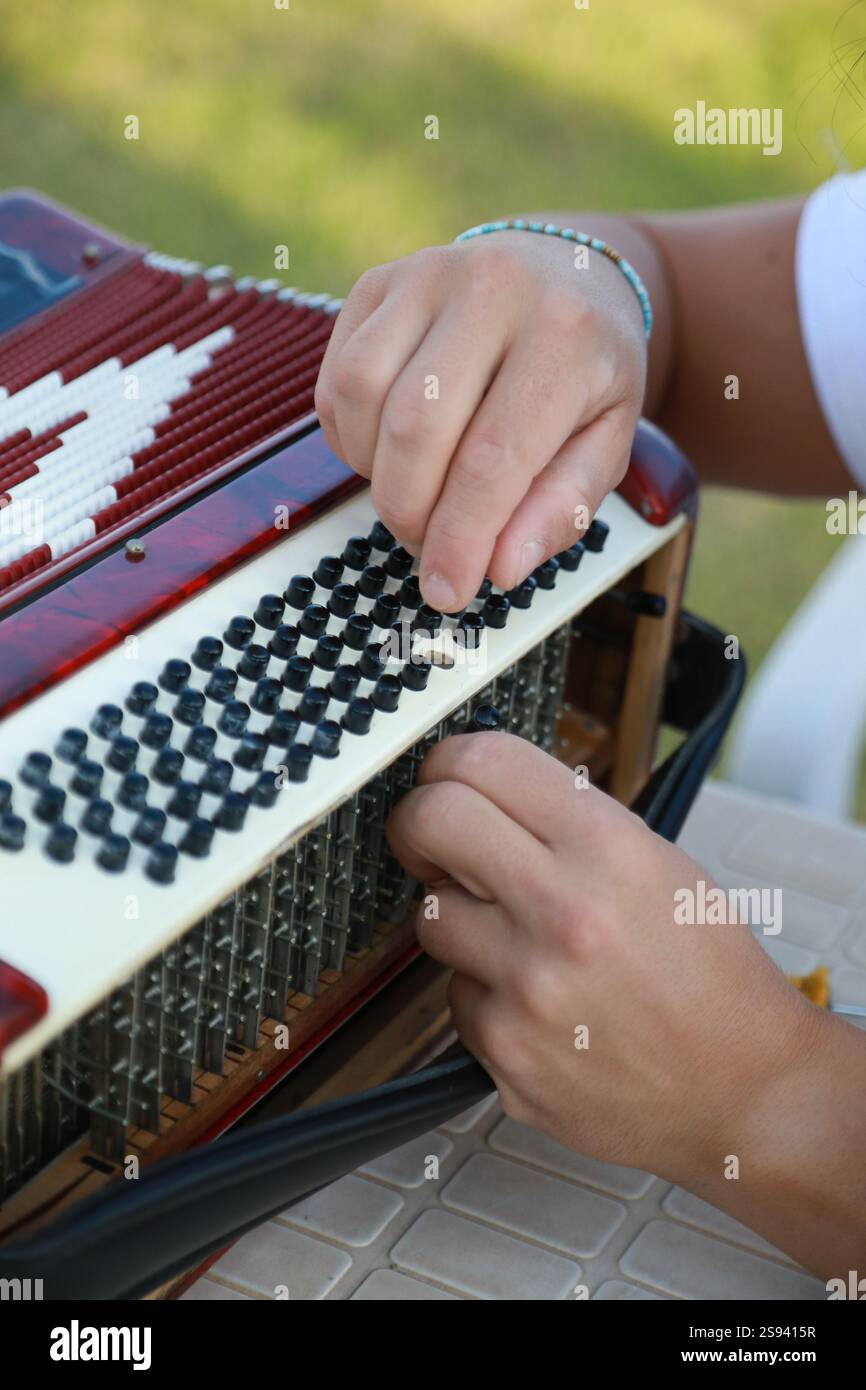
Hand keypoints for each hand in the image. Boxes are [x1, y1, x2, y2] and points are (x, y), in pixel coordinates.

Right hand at [314, 231, 646, 611]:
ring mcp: (427, 274)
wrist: (565, 273)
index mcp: (566, 336)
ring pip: (362, 397)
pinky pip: (336, 378)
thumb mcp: (608, 442)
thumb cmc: (586, 373)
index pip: (493, 459)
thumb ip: (562, 507)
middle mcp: (493, 289)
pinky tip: (390, 451)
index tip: (446, 592)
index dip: (460, 538)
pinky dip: (350, 437)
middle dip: (410, 512)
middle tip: (428, 545)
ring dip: (375, 473)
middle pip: (415, 430)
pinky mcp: (378, 281)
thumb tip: (500, 568)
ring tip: (415, 493)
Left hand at [386, 733, 820, 1189]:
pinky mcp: (503, 1052)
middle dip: (419, 824)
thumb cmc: (711, 978)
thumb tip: (484, 792)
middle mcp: (564, 913)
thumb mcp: (663, 866)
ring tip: (517, 939)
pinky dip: (488, 997)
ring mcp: (527, 989)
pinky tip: (541, 1007)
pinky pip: (456, 997)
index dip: (450, 760)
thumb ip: (572, 823)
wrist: (746, 1091)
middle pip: (430, 822)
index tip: (444, 775)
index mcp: (610, 851)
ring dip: (460, 919)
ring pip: (430, 915)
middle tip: (431, 839)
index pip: (483, 761)